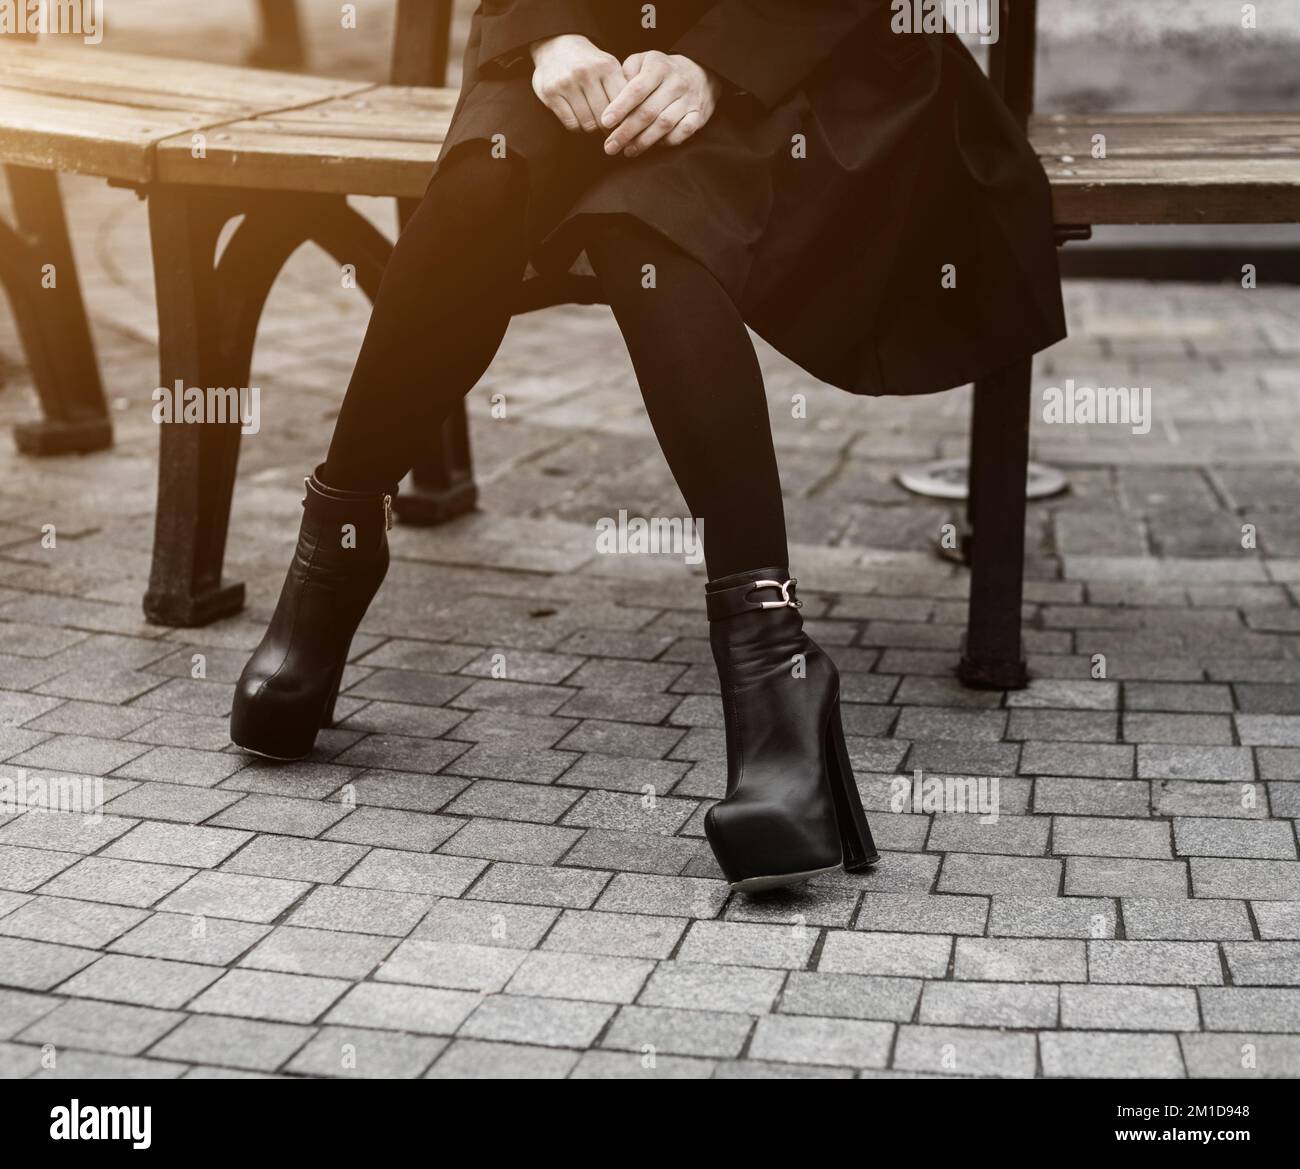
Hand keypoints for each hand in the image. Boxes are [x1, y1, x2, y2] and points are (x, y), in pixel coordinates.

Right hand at [530, 34, 625, 132]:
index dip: (624, 121)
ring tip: (594, 123)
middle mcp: (586, 72)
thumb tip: (634, 122)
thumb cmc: (590, 64)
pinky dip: (577, 126)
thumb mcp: (609, 68)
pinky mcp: (550, 92)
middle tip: (608, 129)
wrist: (557, 46)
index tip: (624, 127)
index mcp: (606, 66)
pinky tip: (579, 119)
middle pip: (604, 117)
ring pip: (588, 123)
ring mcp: (566, 82)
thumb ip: (623, 89)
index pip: (621, 105)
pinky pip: (571, 123)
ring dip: (592, 128)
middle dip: (608, 128)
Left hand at [599, 51, 722, 156]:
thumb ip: (625, 74)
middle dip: (626, 132)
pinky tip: (653, 146)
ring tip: (627, 151)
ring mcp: (689, 99)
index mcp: (658, 66)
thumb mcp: (642, 62)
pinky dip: (667, 142)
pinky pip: (682, 132)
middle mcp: (676, 82)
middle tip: (610, 146)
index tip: (605, 122)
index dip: (620, 107)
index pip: (637, 89)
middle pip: (648, 112)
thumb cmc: (660, 71)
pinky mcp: (698, 115)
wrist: (699, 72)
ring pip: (664, 125)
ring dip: (643, 141)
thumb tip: (612, 98)